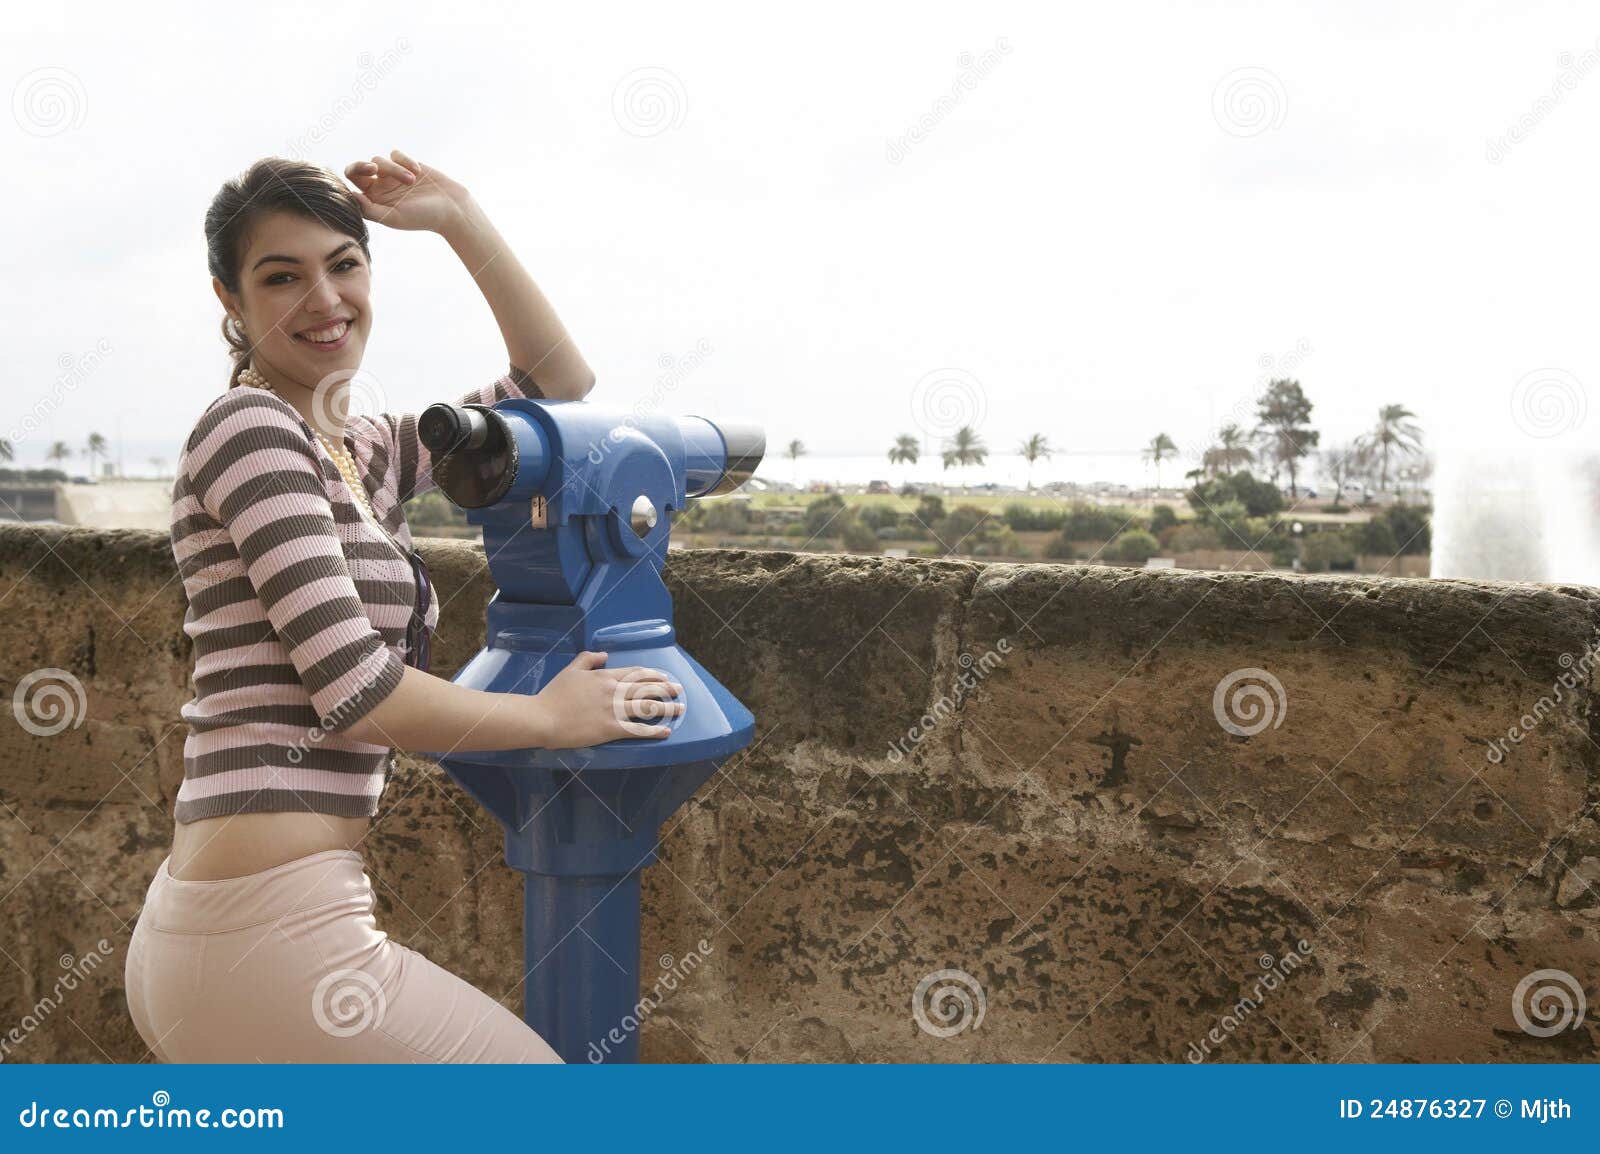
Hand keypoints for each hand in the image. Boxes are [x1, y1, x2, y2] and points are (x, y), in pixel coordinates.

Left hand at [343, 149, 472, 233]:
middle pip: (359, 168)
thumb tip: (350, 195)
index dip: (354, 176)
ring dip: (396, 169)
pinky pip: (395, 154)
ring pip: (379, 160)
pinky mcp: (405, 164)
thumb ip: (369, 209)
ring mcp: (391, 174)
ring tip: (412, 181)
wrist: (451, 208)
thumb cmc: (422, 217)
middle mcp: (379, 187)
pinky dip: (405, 161)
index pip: (352, 184)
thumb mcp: (393, 217)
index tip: (366, 177)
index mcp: (373, 201)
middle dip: (362, 165)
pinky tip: (417, 172)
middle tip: (373, 168)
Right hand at [534, 651, 683, 746]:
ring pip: (647, 707)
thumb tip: (604, 654)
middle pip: (646, 688)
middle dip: (666, 688)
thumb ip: (588, 659)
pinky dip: (654, 730)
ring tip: (680, 709)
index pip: (635, 673)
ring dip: (666, 708)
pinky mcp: (611, 729)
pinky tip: (666, 731)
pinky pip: (638, 729)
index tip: (664, 677)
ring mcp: (613, 710)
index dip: (653, 675)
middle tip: (679, 691)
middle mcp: (613, 691)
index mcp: (605, 676)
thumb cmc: (554, 694)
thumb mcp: (571, 670)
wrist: (544, 717)